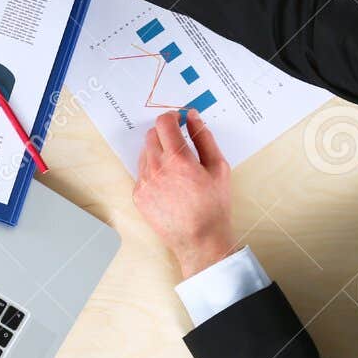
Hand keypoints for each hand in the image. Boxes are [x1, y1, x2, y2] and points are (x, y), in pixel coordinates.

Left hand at [133, 111, 234, 279]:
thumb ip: (204, 138)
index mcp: (178, 159)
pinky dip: (153, 171)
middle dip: (165, 134)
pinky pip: (142, 173)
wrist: (200, 240)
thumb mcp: (218, 167)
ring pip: (145, 153)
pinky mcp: (138, 195)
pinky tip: (169, 185)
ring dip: (158, 152)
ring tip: (177, 169)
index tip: (178, 120)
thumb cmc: (214, 206)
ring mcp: (144, 182)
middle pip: (151, 135)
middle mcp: (156, 168)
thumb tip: (192, 117)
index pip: (163, 122)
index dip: (171, 117)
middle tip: (180, 144)